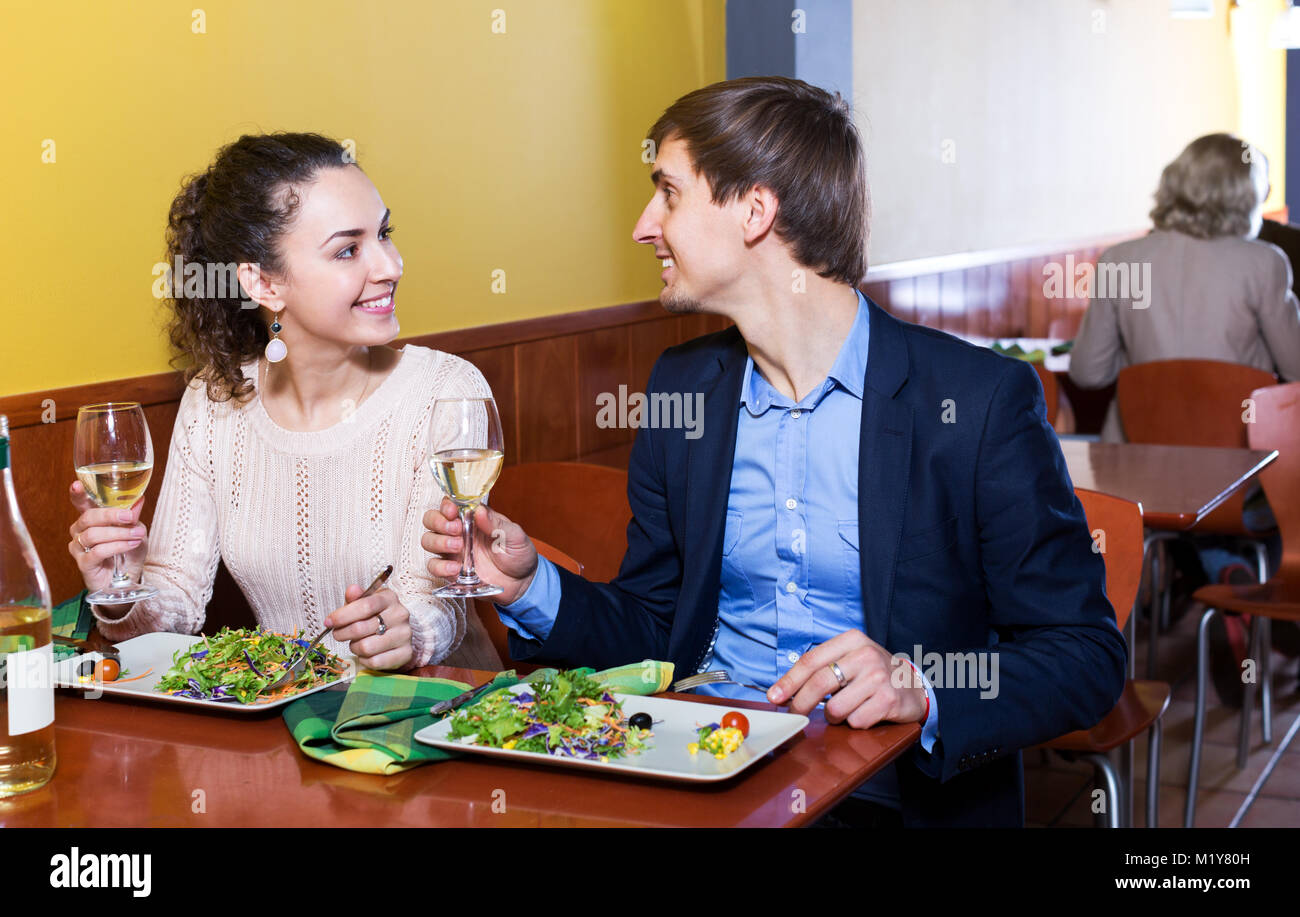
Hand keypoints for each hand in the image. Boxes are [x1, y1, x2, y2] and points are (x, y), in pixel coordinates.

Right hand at [67, 481, 147, 598]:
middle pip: (89, 517)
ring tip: (137, 535)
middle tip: (130, 517)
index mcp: (90, 519)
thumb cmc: (128, 551)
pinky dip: (116, 546)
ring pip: (94, 535)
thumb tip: (139, 498)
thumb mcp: (135, 530)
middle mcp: (79, 531)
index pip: (80, 503)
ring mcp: (78, 548)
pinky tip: (130, 545)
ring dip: (119, 533)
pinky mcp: (83, 564)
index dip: (78, 494)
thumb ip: (133, 515)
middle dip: (111, 515)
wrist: (128, 578)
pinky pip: (97, 552)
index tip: (77, 484)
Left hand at [324, 586, 412, 670]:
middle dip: (342, 633)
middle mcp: (400, 615)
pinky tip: (366, 653)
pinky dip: (364, 659)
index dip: (343, 615)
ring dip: (354, 647)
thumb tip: (352, 590)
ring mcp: (404, 635)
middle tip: (338, 634)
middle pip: (361, 628)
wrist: (396, 634)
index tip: (329, 622)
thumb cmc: (376, 616)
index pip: (365, 606)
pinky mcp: (405, 653)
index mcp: (389, 598)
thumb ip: (355, 598)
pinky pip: (375, 662)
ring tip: (355, 643)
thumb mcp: (364, 603)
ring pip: (366, 647)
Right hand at [421, 498, 538, 604]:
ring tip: (458, 546)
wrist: (522, 582)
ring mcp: (453, 552)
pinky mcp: (451, 571)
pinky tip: (455, 568)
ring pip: (428, 540)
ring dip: (438, 541)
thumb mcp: (515, 536)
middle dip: (438, 522)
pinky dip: (440, 566)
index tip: (453, 510)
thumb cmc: (518, 554)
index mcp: (473, 519)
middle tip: (456, 529)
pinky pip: (434, 566)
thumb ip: (496, 524)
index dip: (446, 505)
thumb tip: (479, 510)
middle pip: (432, 520)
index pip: (450, 504)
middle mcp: (459, 532)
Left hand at [767, 629, 927, 728]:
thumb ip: (822, 667)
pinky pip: (855, 721)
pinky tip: (864, 713)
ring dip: (834, 716)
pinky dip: (854, 723)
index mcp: (852, 640)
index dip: (788, 681)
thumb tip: (784, 690)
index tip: (774, 697)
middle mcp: (866, 655)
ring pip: (835, 708)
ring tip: (845, 710)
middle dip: (800, 703)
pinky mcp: (888, 700)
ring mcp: (879, 678)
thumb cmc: (873, 673)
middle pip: (819, 684)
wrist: (913, 686)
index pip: (811, 661)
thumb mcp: (850, 658)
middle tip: (794, 714)